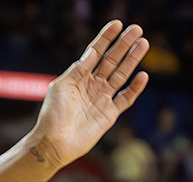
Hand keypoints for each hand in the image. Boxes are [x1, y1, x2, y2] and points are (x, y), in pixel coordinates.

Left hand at [30, 21, 149, 168]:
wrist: (54, 143)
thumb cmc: (52, 115)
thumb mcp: (62, 86)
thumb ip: (78, 68)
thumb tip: (92, 51)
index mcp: (78, 78)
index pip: (95, 53)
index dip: (105, 39)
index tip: (116, 24)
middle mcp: (92, 86)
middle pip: (112, 61)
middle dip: (124, 45)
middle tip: (137, 29)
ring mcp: (102, 99)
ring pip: (121, 75)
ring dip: (132, 59)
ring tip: (143, 43)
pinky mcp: (109, 114)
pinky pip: (126, 98)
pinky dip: (135, 87)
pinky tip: (142, 75)